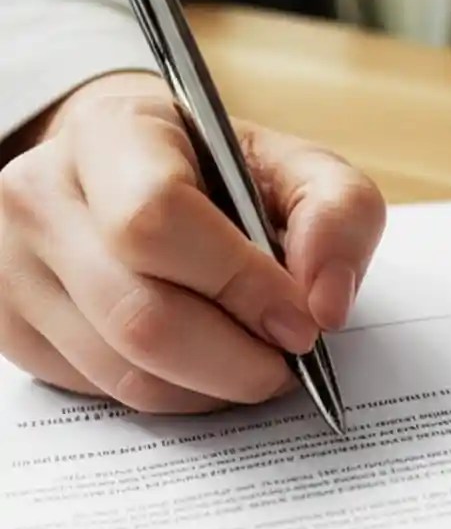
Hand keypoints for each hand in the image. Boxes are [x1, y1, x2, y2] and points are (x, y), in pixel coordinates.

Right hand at [0, 73, 385, 411]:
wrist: (134, 176)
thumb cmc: (222, 174)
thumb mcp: (299, 169)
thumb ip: (339, 215)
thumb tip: (325, 304)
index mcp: (112, 134)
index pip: (157, 222)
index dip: (242, 285)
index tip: (301, 320)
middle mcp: (39, 196)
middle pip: (140, 316)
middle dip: (237, 359)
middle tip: (288, 360)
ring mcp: (13, 267)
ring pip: (125, 371)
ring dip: (213, 387)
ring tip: (254, 360)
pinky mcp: (13, 329)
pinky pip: (106, 393)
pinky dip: (176, 394)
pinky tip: (204, 363)